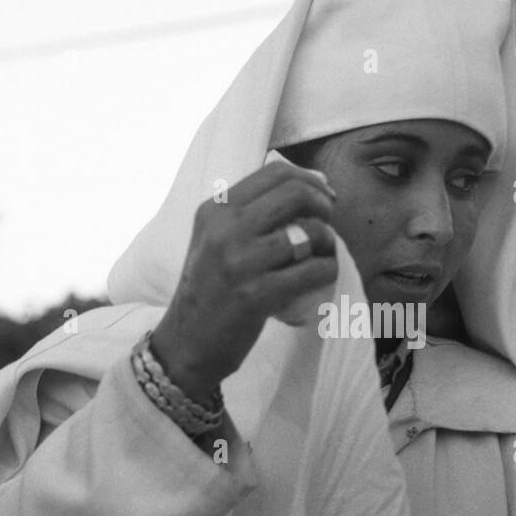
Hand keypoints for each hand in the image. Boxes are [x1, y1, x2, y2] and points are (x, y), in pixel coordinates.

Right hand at [148, 164, 338, 398]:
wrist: (186, 343)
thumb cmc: (207, 291)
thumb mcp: (213, 240)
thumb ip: (246, 214)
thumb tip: (306, 188)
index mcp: (214, 210)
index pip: (274, 172)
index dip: (309, 180)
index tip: (323, 196)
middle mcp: (225, 229)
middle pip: (295, 193)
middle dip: (323, 205)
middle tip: (329, 222)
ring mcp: (240, 262)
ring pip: (309, 232)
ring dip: (328, 241)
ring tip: (324, 253)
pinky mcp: (257, 295)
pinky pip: (312, 270)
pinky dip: (327, 270)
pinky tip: (323, 274)